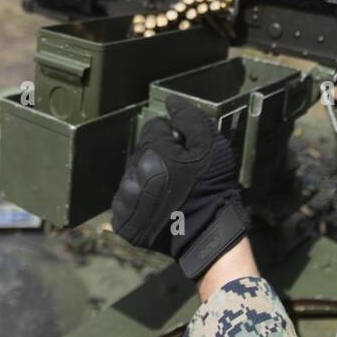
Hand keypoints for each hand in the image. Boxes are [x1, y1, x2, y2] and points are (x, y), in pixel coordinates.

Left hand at [111, 98, 248, 279]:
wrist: (209, 234)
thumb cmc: (213, 187)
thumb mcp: (211, 145)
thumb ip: (190, 119)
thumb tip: (170, 103)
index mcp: (151, 154)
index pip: (154, 130)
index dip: (174, 138)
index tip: (187, 153)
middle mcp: (132, 176)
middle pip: (142, 152)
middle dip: (158, 157)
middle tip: (180, 174)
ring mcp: (125, 201)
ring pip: (133, 176)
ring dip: (147, 178)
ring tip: (169, 192)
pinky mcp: (123, 223)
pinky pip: (127, 201)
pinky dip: (139, 201)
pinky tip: (158, 207)